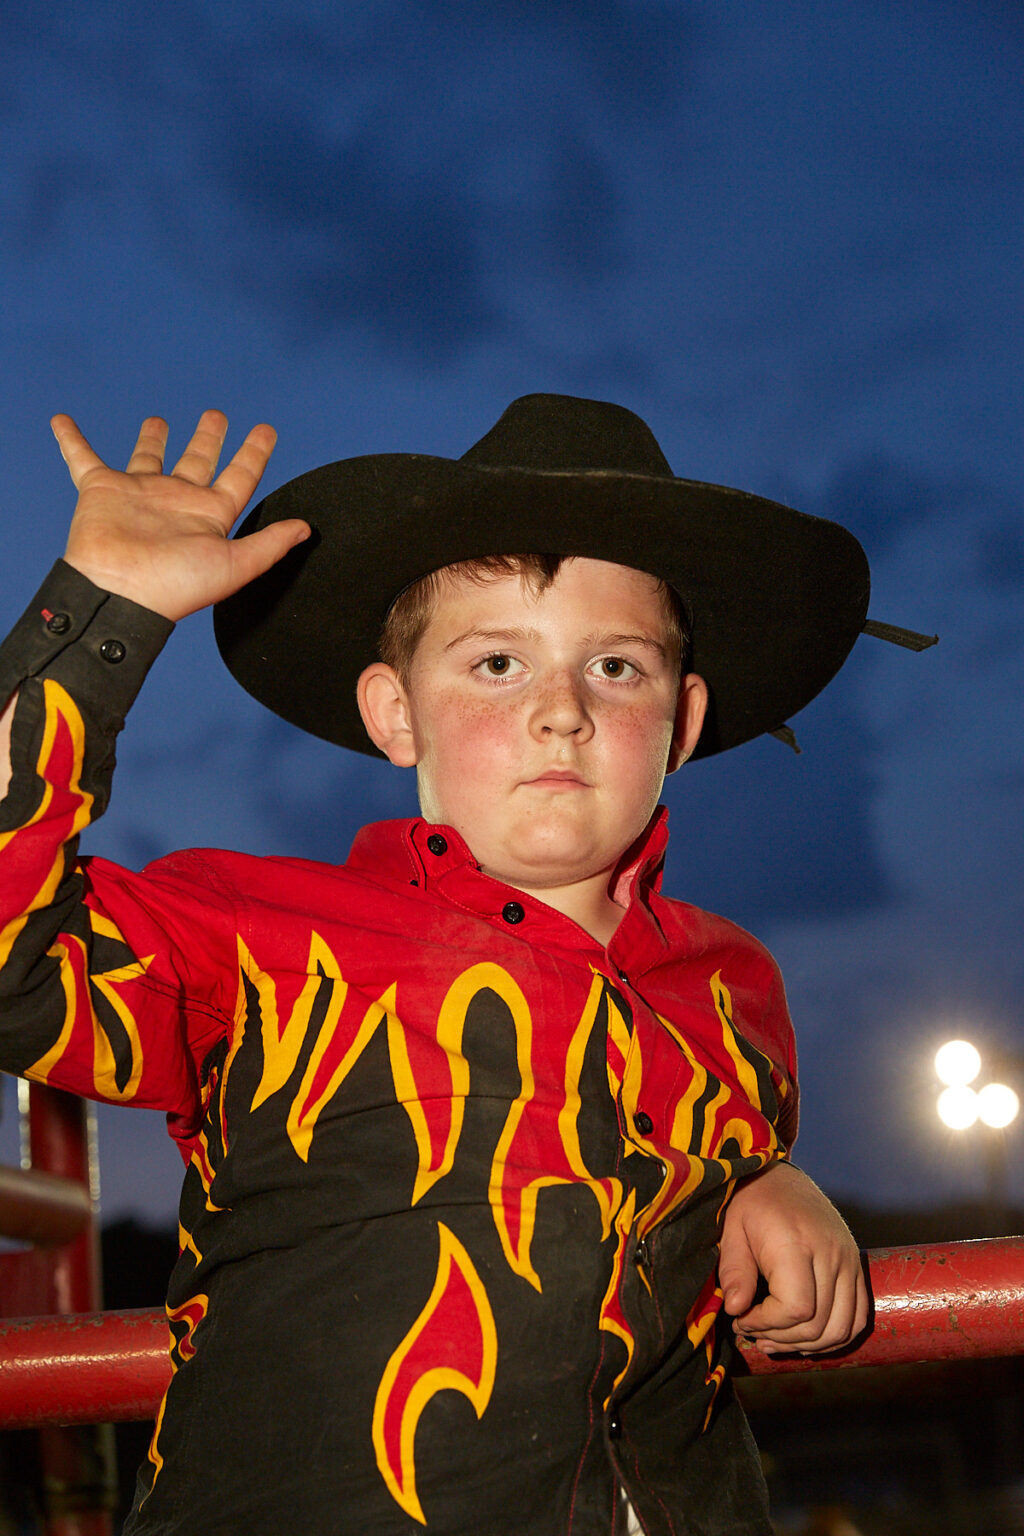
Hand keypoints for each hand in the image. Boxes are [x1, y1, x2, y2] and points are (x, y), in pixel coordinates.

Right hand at [55, 411, 308, 620]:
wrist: (121, 594)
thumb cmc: (176, 587)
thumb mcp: (235, 564)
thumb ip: (270, 545)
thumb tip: (305, 529)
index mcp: (210, 515)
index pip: (240, 476)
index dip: (254, 453)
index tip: (266, 430)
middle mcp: (177, 501)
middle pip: (197, 460)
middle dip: (208, 437)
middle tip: (217, 415)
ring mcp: (140, 494)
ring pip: (148, 455)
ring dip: (152, 437)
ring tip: (158, 418)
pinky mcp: (103, 489)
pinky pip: (82, 457)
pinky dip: (71, 440)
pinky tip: (62, 421)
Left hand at [718, 1161, 868, 1354]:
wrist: (778, 1176)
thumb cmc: (750, 1202)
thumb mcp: (731, 1231)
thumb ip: (734, 1272)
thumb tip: (736, 1310)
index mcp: (797, 1243)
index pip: (796, 1308)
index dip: (767, 1324)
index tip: (742, 1319)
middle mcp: (831, 1253)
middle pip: (819, 1324)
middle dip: (782, 1338)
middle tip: (753, 1333)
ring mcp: (849, 1261)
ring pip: (842, 1327)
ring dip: (808, 1344)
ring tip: (776, 1339)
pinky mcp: (856, 1265)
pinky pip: (858, 1316)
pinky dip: (835, 1335)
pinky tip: (804, 1336)